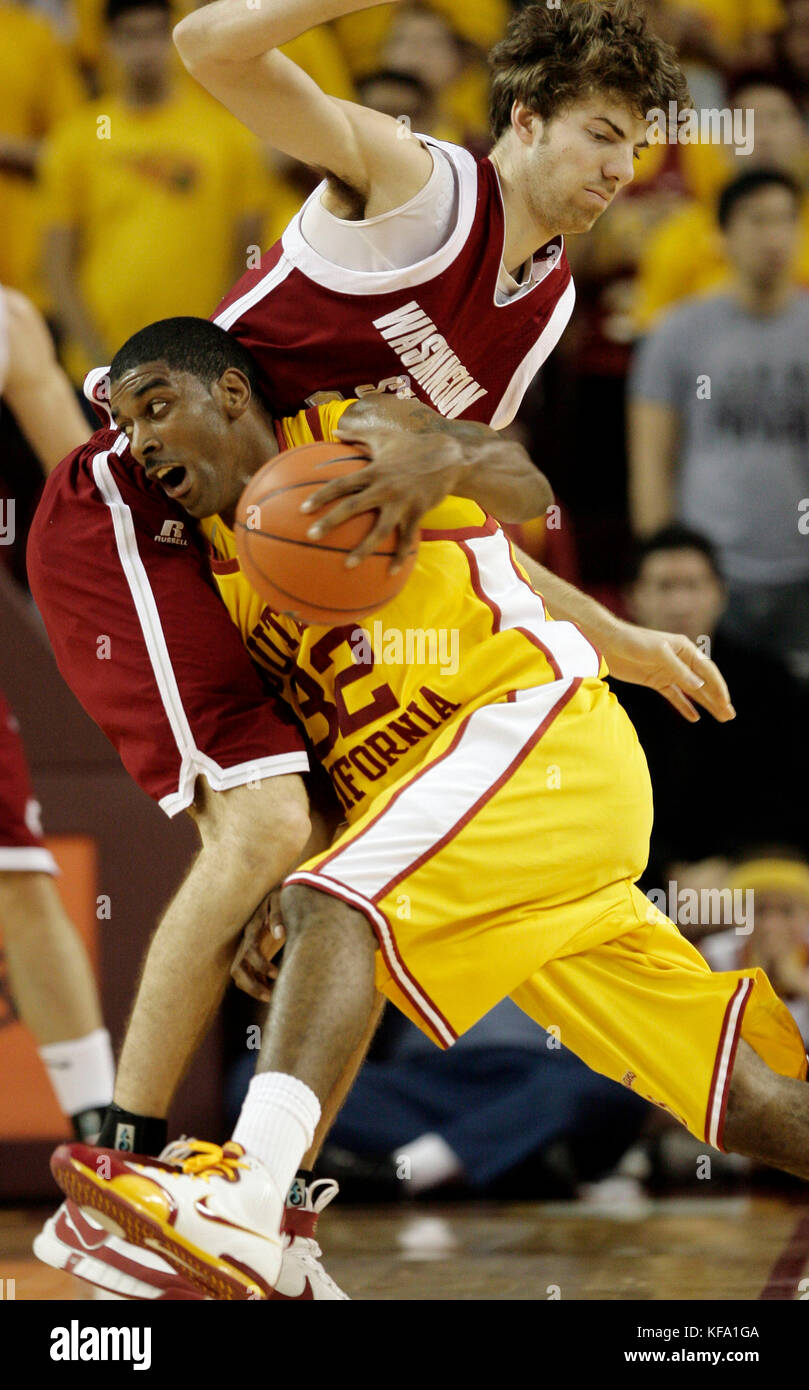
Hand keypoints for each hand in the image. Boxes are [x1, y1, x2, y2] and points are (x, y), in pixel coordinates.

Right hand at [230, 891, 285, 1001]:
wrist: (276, 893)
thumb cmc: (280, 897)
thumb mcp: (280, 901)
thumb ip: (279, 916)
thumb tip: (279, 935)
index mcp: (252, 928)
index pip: (250, 952)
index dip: (261, 965)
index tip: (277, 974)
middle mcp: (245, 940)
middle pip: (237, 969)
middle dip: (251, 985)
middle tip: (270, 997)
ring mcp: (245, 947)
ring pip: (239, 974)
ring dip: (251, 987)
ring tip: (270, 998)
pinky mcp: (251, 952)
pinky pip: (248, 973)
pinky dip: (256, 983)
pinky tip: (271, 991)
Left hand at [300, 415, 462, 570]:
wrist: (451, 456)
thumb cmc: (413, 446)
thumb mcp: (384, 437)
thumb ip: (357, 436)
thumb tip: (334, 430)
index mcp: (373, 471)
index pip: (341, 484)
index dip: (321, 496)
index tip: (303, 509)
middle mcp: (385, 487)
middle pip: (352, 507)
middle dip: (330, 522)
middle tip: (311, 536)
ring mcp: (402, 502)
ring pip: (379, 529)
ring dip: (363, 549)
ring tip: (347, 565)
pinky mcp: (418, 512)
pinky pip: (407, 539)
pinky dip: (399, 556)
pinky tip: (390, 572)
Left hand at [605, 621, 734, 722]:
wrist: (607, 643)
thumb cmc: (634, 642)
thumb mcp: (658, 654)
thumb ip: (678, 670)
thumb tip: (700, 685)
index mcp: (685, 650)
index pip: (707, 671)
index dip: (718, 687)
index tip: (726, 702)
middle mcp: (680, 661)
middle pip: (703, 683)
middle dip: (717, 699)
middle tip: (730, 715)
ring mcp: (668, 672)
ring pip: (692, 691)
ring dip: (706, 704)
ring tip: (721, 717)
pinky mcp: (656, 680)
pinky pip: (675, 696)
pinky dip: (684, 706)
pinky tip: (695, 717)